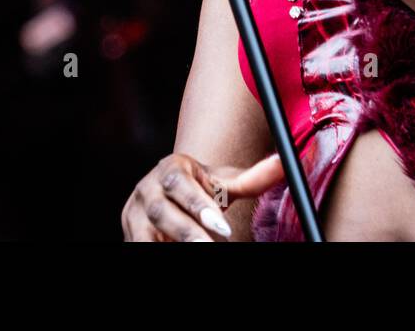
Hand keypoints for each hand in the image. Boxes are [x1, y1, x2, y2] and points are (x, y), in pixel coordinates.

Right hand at [120, 152, 283, 241]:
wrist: (169, 195)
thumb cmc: (201, 189)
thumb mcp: (223, 183)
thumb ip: (252, 178)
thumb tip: (285, 162)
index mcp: (169, 169)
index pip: (179, 184)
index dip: (197, 205)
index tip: (222, 225)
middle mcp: (147, 190)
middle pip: (163, 213)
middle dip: (187, 232)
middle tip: (211, 247)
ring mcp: (133, 216)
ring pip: (145, 235)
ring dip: (170, 245)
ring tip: (201, 251)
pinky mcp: (129, 237)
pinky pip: (140, 247)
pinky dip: (159, 250)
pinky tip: (177, 252)